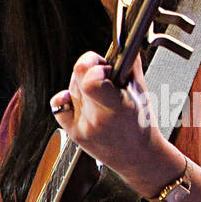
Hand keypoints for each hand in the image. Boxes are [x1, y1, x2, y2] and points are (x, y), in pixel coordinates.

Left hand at [49, 52, 176, 195]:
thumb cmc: (142, 125)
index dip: (95, 65)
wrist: (137, 158)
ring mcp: (82, 127)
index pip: (91, 79)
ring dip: (83, 83)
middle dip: (92, 68)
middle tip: (106, 77)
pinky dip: (67, 97)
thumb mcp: (142, 93)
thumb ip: (130, 65)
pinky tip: (81, 101)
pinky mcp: (72, 132)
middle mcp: (96, 119)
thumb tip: (124, 43)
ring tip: (100, 94)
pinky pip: (58, 104)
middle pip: (79, 75)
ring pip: (70, 86)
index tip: (107, 67)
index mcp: (117, 107)